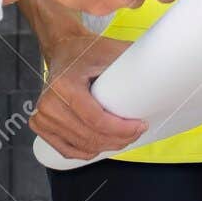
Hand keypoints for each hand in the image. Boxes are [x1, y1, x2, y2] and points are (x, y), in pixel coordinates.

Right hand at [30, 32, 142, 160]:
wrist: (62, 49)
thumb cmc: (85, 50)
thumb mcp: (109, 50)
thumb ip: (132, 59)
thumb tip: (161, 67)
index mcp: (64, 85)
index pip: (96, 120)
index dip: (122, 129)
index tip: (140, 125)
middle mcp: (49, 103)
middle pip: (90, 137)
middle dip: (118, 140)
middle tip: (136, 133)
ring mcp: (42, 116)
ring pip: (81, 147)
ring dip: (106, 147)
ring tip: (123, 138)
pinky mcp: (40, 125)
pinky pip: (67, 150)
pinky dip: (87, 151)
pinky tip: (101, 144)